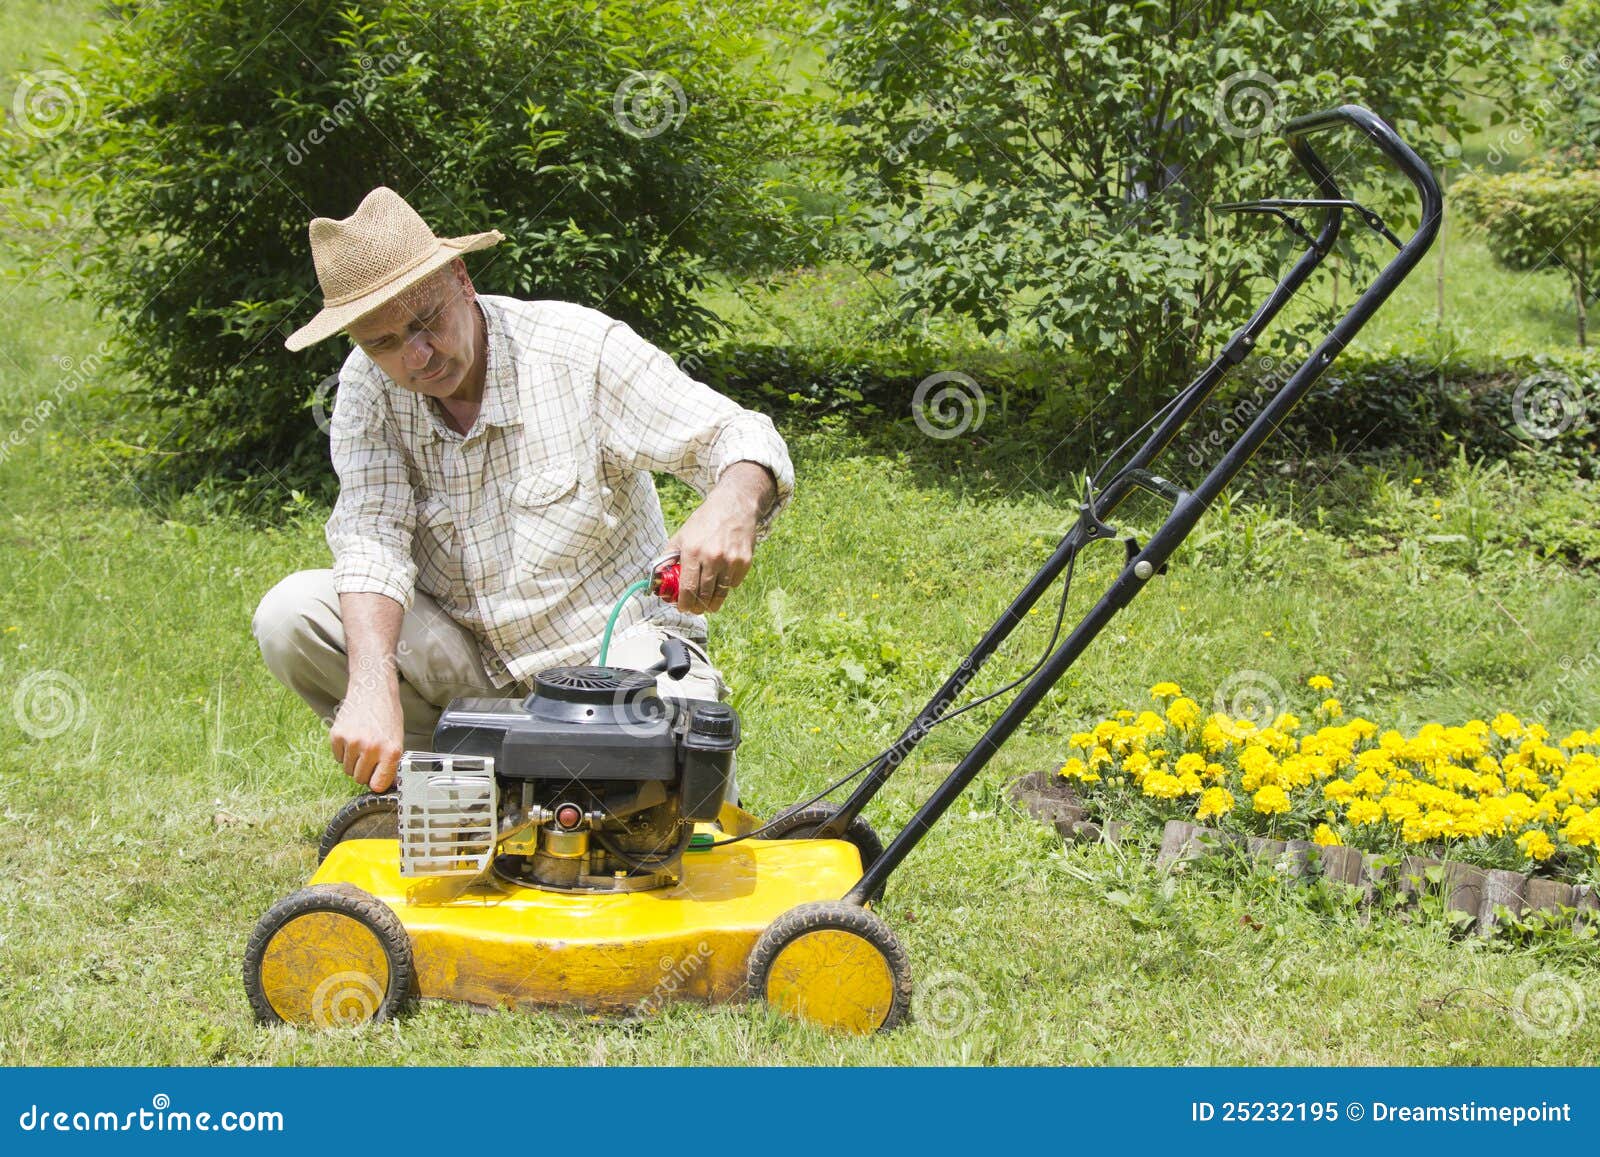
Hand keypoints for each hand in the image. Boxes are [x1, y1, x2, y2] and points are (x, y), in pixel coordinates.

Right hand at [329, 679, 403, 791]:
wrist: (372, 690)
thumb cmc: (387, 715)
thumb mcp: (397, 739)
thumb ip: (390, 763)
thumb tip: (385, 786)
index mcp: (391, 751)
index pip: (378, 784)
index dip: (376, 783)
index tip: (376, 779)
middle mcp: (371, 748)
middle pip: (360, 779)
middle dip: (364, 772)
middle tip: (370, 757)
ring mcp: (352, 742)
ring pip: (348, 770)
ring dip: (354, 762)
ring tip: (362, 745)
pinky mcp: (337, 735)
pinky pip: (338, 758)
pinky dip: (343, 752)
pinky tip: (352, 738)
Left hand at [668, 464, 768, 613]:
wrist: (734, 506)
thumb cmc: (704, 521)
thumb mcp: (682, 535)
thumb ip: (668, 557)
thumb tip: (658, 578)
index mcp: (693, 551)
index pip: (687, 588)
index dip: (684, 603)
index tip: (682, 608)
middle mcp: (713, 558)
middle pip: (704, 595)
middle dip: (697, 607)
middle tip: (694, 609)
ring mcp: (731, 561)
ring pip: (721, 594)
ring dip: (713, 603)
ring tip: (708, 605)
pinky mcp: (744, 562)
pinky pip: (733, 584)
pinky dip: (726, 587)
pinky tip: (721, 580)